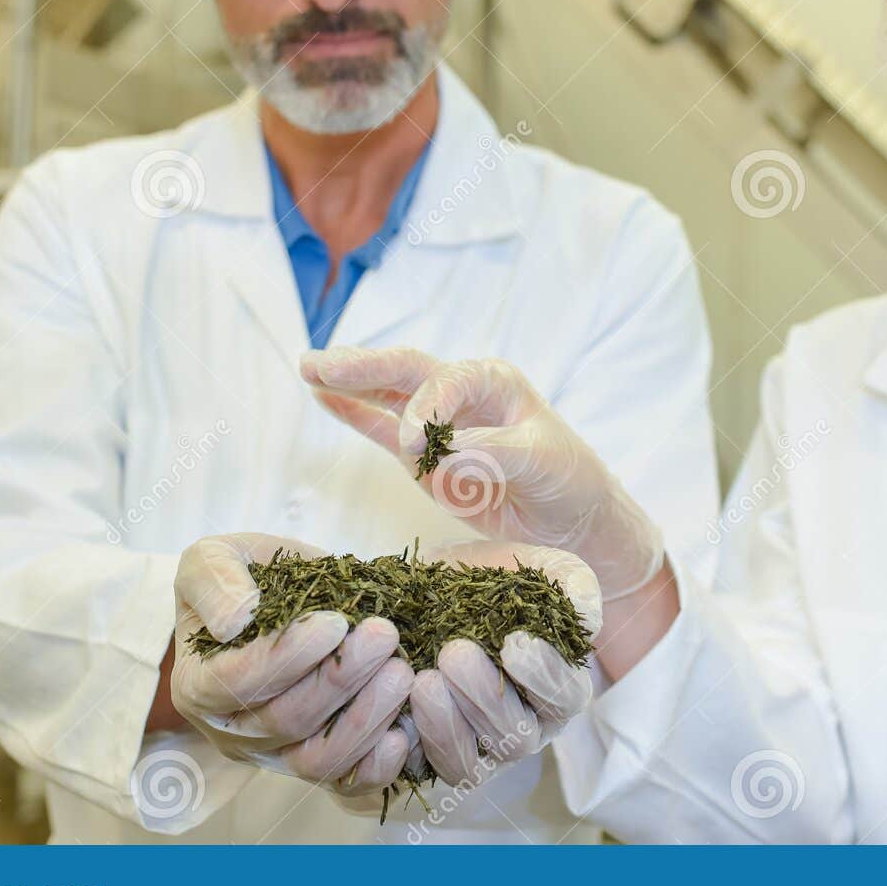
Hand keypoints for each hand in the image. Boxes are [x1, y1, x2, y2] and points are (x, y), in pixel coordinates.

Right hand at [171, 532, 414, 795]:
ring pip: (318, 760)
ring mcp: (278, 755)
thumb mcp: (213, 557)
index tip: (335, 622)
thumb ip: (215, 579)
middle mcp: (234, 732)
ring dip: (366, 717)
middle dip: (340, 678)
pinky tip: (405, 730)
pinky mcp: (319, 765)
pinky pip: (348, 785)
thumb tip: (235, 620)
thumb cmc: (244, 579)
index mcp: (199, 684)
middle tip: (385, 635)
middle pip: (286, 721)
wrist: (281, 597)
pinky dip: (379, 766)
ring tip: (402, 670)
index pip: (237, 684)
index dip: (288, 657)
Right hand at [300, 346, 662, 597]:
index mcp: (495, 382)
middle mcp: (464, 395)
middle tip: (317, 363)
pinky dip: (354, 413)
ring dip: (348, 382)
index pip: (447, 380)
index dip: (424, 406)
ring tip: (307, 368)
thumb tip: (442, 452)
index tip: (413, 443)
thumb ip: (495, 454)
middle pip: (406, 373)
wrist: (578, 522)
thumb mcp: (544, 464)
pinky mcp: (426, 458)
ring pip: (387, 396)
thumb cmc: (572, 481)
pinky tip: (323, 397)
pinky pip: (382, 430)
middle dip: (363, 367)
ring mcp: (441, 425)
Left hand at [406, 541, 601, 787]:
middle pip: (515, 738)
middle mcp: (521, 729)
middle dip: (485, 697)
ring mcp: (473, 748)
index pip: (563, 699)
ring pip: (467, 765)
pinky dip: (404, 744)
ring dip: (445, 726)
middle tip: (454, 653)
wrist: (440, 581)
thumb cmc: (503, 579)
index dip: (542, 676)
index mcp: (557, 690)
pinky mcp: (425, 753)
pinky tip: (396, 707)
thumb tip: (584, 611)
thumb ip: (572, 585)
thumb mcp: (543, 569)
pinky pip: (416, 769)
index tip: (514, 643)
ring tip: (423, 680)